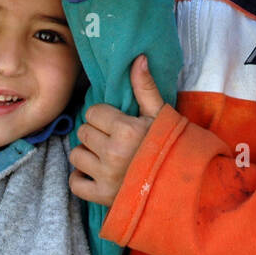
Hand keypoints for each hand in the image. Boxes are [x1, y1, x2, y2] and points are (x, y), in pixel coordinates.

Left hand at [68, 55, 164, 206]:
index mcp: (126, 129)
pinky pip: (75, 183)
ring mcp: (106, 176)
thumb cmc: (171, 146)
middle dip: (95, 133)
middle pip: (83, 132)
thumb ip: (145, 87)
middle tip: (111, 139)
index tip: (117, 123)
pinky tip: (96, 174)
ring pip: (75, 155)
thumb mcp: (160, 115)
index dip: (104, 116)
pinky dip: (81, 179)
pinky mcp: (101, 196)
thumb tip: (139, 58)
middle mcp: (113, 152)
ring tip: (104, 156)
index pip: (93, 112)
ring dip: (87, 155)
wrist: (180, 186)